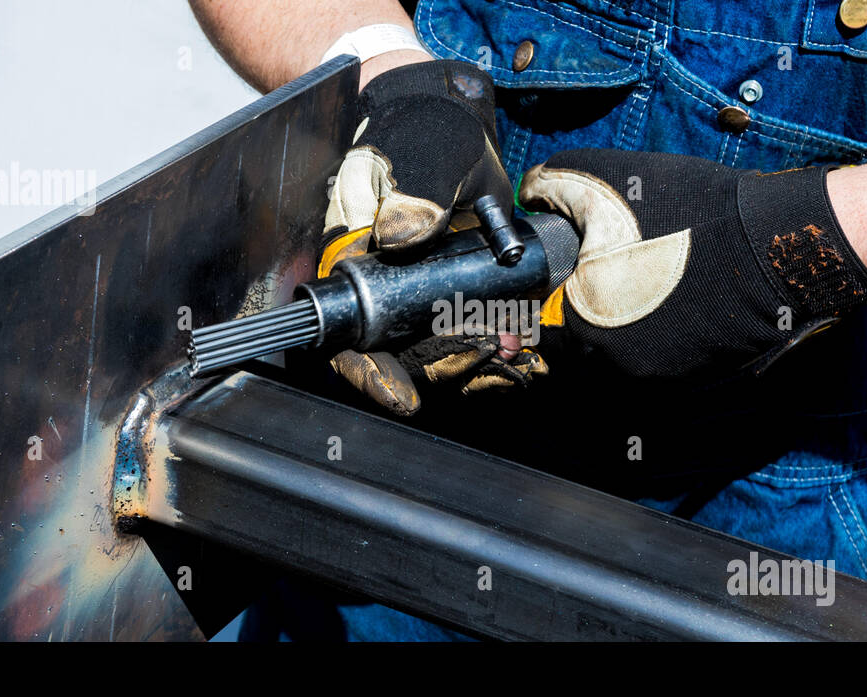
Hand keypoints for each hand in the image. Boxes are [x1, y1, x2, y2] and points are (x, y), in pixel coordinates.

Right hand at [320, 62, 535, 414]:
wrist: (454, 127)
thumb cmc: (424, 134)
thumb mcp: (419, 152)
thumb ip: (414, 188)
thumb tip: (401, 235)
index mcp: (355, 264)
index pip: (346, 337)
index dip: (368, 374)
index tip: (402, 398)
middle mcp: (383, 291)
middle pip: (400, 356)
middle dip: (443, 369)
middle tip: (486, 356)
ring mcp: (421, 297)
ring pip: (440, 354)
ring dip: (476, 363)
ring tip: (511, 350)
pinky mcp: (460, 298)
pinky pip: (474, 334)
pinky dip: (497, 344)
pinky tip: (520, 341)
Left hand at [517, 149, 866, 379]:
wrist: (775, 244)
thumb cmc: (690, 209)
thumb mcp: (603, 175)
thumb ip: (551, 185)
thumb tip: (529, 195)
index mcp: (584, 324)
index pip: (539, 327)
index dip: (541, 299)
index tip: (555, 277)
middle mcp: (616, 364)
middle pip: (575, 346)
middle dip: (578, 312)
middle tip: (596, 274)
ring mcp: (656, 375)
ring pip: (613, 356)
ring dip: (614, 326)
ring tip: (636, 281)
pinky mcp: (691, 375)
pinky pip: (651, 359)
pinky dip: (651, 332)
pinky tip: (669, 296)